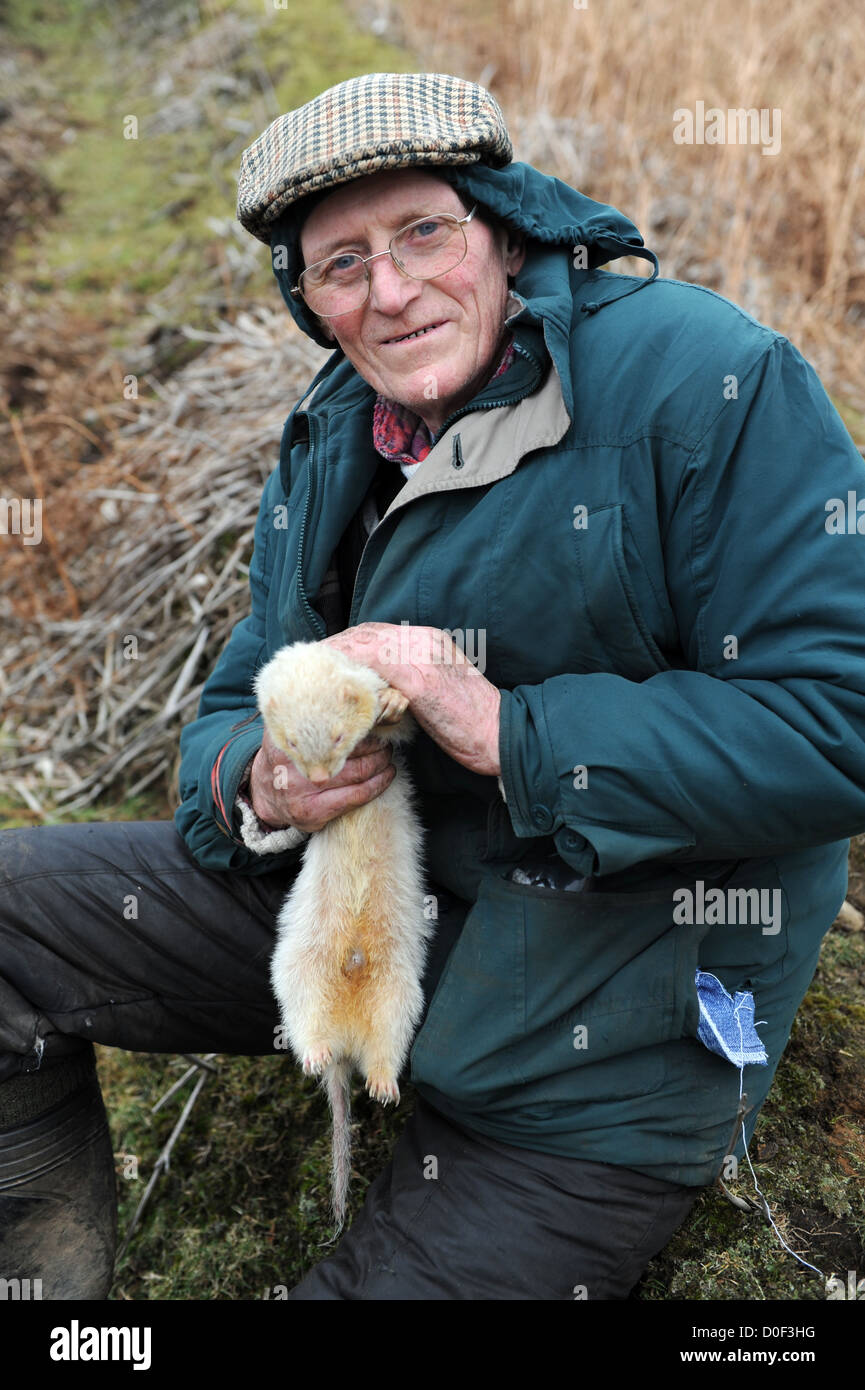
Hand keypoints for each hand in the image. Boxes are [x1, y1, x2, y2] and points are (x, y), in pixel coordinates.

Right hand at [248, 726, 395, 832]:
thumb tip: (344, 688)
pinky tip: (387, 774)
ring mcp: (301, 792)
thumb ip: (306, 712)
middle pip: (345, 750)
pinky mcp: (313, 814)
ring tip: (388, 754)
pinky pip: (356, 797)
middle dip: (374, 743)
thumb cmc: (287, 755)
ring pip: (356, 774)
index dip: (356, 722)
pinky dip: (378, 784)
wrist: (266, 795)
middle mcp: (292, 766)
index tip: (373, 716)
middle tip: (387, 737)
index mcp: (285, 740)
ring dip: (380, 762)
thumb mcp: (287, 730)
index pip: (328, 727)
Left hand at [321, 623, 501, 777]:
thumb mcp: (434, 692)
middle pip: (365, 634)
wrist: (500, 736)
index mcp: (429, 639)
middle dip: (333, 647)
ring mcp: (422, 656)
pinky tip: (331, 686)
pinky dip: (349, 674)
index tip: (323, 658)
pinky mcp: (421, 679)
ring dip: (335, 658)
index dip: (346, 643)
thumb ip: (405, 682)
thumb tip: (373, 691)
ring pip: (365, 647)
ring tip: (310, 673)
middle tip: (308, 664)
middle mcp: (424, 639)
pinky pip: (374, 669)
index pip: (375, 632)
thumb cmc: (467, 722)